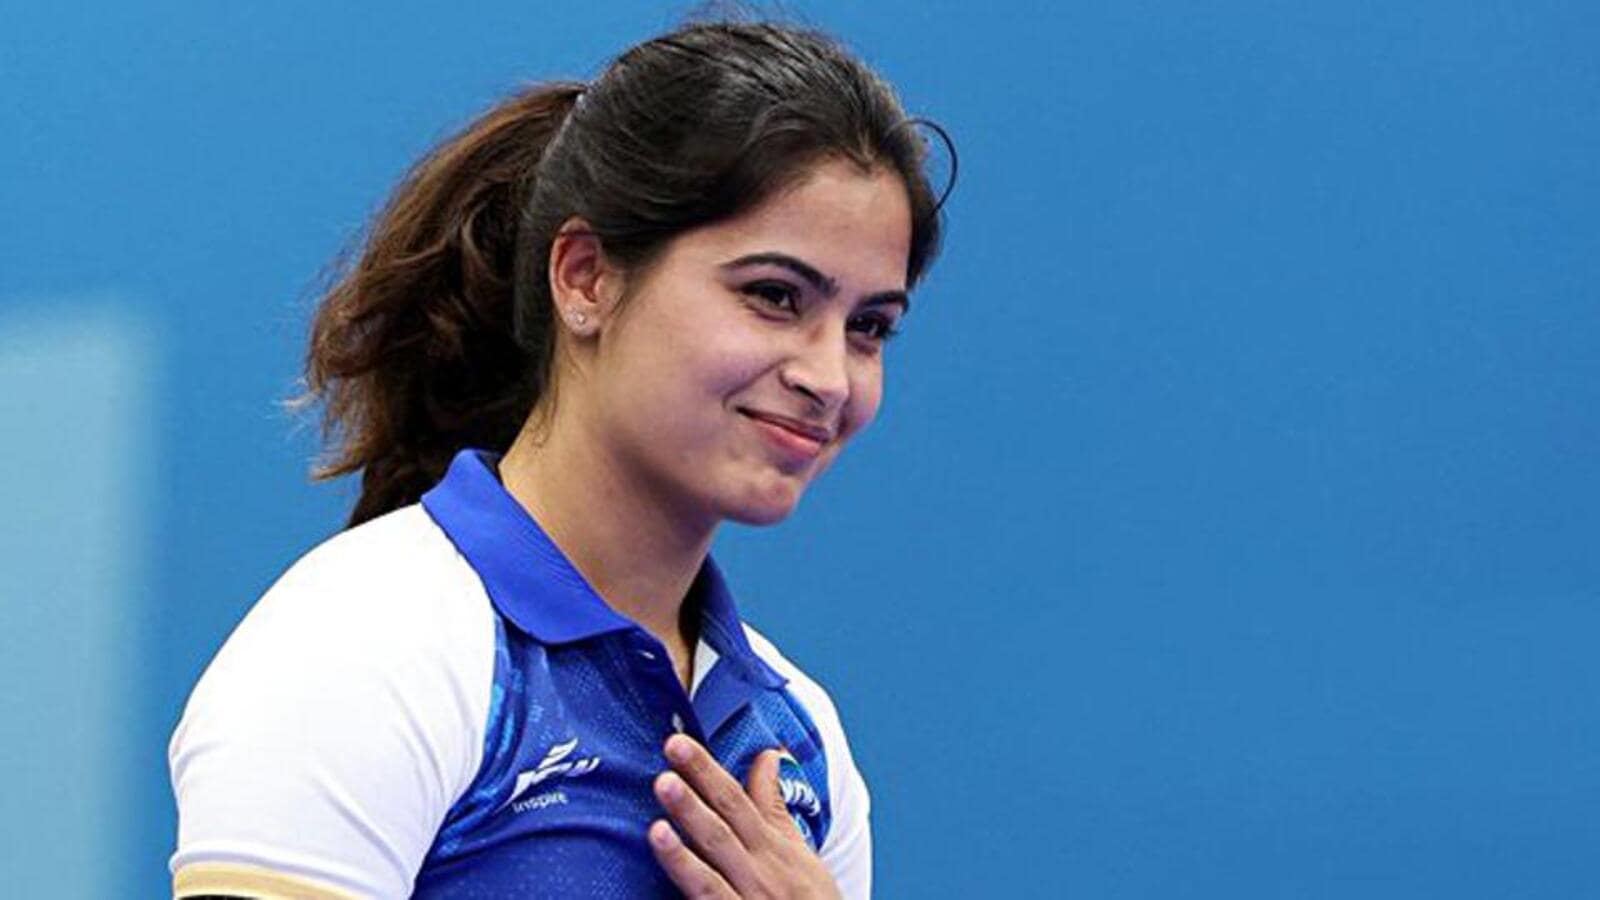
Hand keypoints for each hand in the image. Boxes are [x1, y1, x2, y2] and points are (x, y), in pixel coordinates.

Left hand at [649, 734, 841, 898]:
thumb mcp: (799, 853)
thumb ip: (774, 806)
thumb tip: (768, 755)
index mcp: (771, 849)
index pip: (735, 801)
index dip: (707, 771)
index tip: (678, 743)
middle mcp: (759, 872)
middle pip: (722, 828)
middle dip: (695, 793)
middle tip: (669, 756)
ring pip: (711, 869)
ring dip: (685, 840)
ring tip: (659, 809)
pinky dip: (687, 878)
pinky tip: (666, 857)